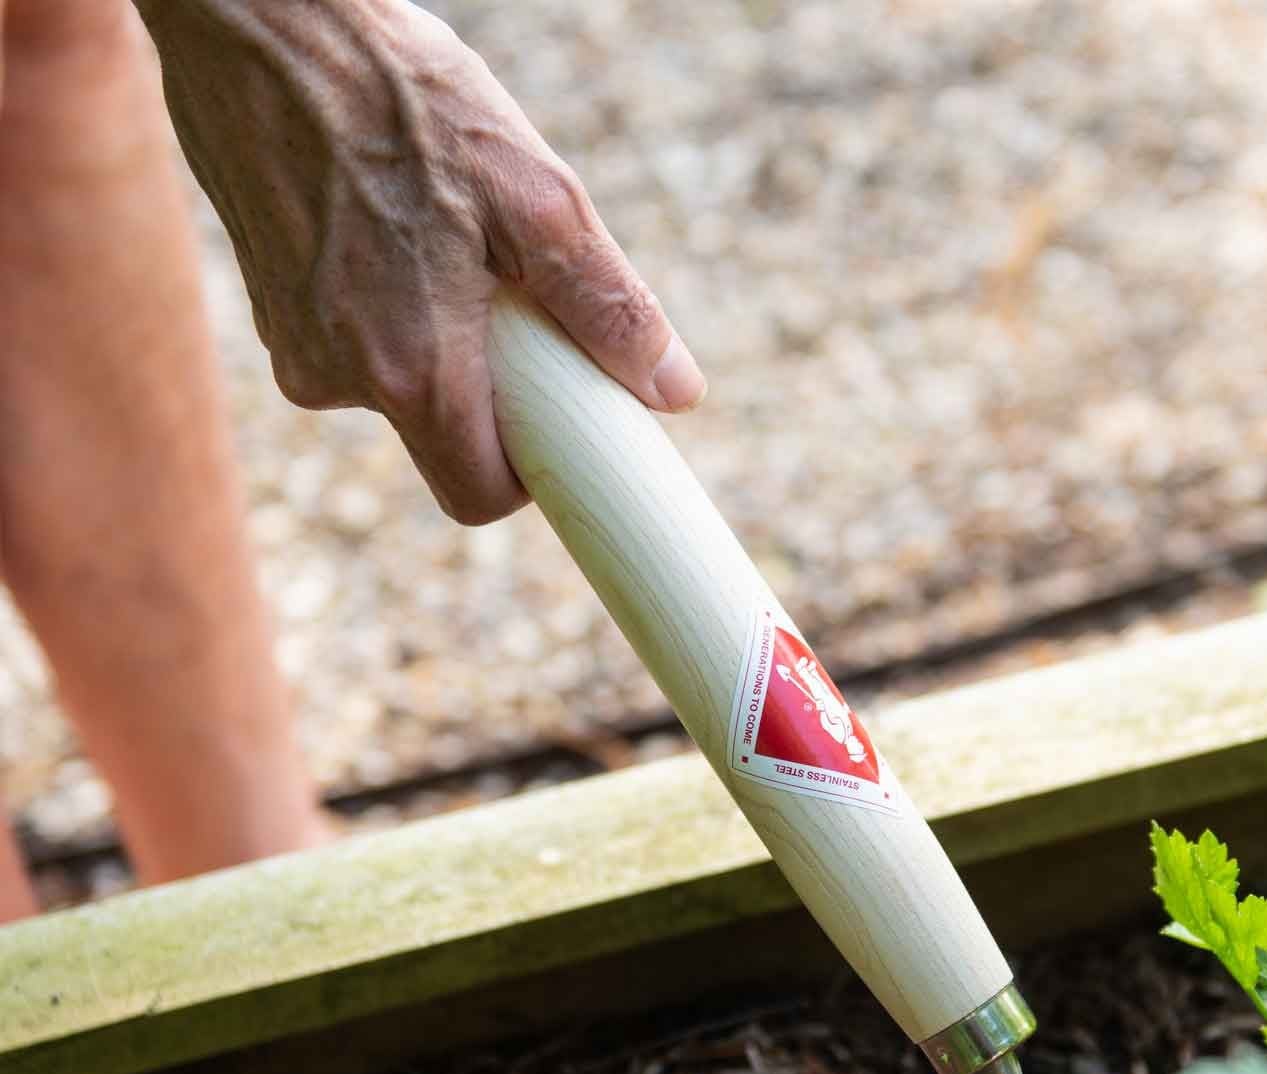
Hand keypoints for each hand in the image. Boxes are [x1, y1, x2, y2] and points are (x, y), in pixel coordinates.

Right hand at [133, 0, 704, 523]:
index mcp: (413, 370)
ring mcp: (294, 350)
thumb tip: (676, 391)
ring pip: (399, 389)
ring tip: (443, 240)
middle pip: (442, 443)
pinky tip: (393, 228)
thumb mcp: (535, 196)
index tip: (553, 422)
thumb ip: (607, 308)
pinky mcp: (268, 314)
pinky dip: (388, 309)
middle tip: (510, 304)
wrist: (255, 19)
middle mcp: (341, 379)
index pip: (479, 497)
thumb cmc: (401, 95)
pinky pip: (353, 346)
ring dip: (437, 340)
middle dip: (488, 395)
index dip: (525, 474)